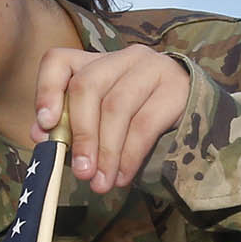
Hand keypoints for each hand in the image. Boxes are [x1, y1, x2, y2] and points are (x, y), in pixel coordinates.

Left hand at [34, 44, 189, 193]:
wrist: (198, 119)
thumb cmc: (138, 124)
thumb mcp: (101, 123)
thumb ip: (71, 128)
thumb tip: (42, 137)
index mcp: (96, 62)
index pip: (60, 61)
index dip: (46, 90)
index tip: (45, 124)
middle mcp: (122, 58)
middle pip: (88, 86)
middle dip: (81, 133)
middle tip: (80, 172)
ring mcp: (152, 67)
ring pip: (116, 106)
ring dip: (106, 151)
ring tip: (101, 183)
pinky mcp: (176, 87)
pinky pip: (145, 123)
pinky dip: (130, 155)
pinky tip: (123, 176)